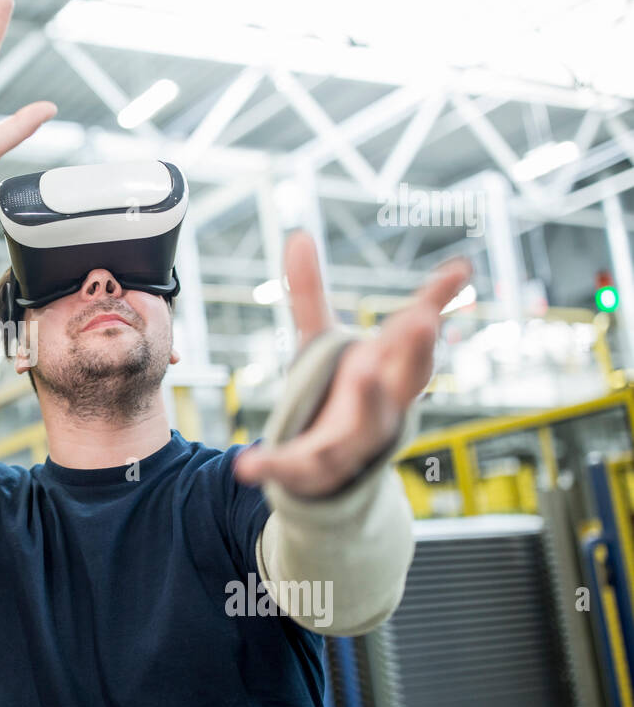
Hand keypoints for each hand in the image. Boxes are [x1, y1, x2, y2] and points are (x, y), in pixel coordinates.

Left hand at [233, 230, 472, 497]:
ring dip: (371, 400)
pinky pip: (293, 468)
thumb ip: (309, 293)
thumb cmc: (335, 398)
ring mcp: (351, 442)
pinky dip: (272, 466)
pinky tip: (247, 465)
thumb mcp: (319, 342)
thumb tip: (297, 234)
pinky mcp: (312, 470)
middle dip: (416, 350)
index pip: (414, 336)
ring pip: (366, 426)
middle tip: (422, 319)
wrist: (328, 472)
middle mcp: (380, 407)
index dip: (435, 303)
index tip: (459, 269)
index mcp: (384, 373)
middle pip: (407, 379)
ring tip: (365, 375)